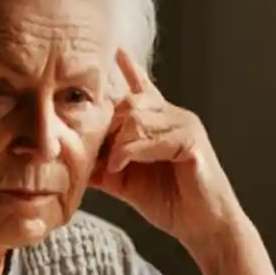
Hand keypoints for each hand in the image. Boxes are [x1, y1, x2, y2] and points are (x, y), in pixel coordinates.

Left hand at [91, 48, 242, 247]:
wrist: (203, 226)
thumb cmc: (171, 202)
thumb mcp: (126, 182)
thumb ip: (103, 165)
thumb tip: (72, 160)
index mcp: (159, 122)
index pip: (141, 87)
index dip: (127, 67)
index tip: (113, 48)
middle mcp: (173, 116)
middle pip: (128, 102)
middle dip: (106, 127)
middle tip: (98, 155)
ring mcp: (184, 125)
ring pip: (136, 116)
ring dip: (118, 143)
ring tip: (113, 166)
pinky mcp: (192, 141)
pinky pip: (153, 137)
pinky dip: (133, 151)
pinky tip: (122, 165)